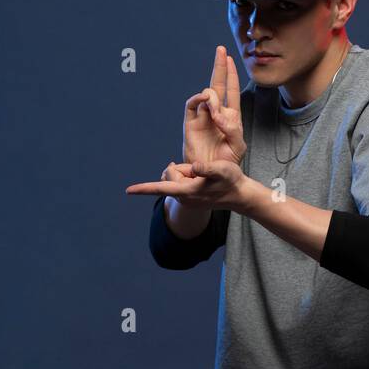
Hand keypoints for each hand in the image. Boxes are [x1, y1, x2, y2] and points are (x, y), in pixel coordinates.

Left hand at [125, 159, 251, 211]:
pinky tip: (204, 180)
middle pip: (170, 176)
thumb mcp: (221, 170)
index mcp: (186, 191)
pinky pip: (182, 183)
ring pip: (176, 178)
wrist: (240, 195)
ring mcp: (186, 200)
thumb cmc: (231, 180)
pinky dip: (190, 177)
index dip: (143, 188)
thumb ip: (206, 168)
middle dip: (181, 169)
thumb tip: (194, 167)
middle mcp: (183, 198)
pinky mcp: (190, 199)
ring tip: (205, 177)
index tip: (128, 191)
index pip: (160, 188)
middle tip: (201, 172)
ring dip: (187, 173)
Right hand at [183, 45, 246, 166]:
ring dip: (214, 96)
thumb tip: (220, 113)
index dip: (231, 75)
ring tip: (216, 112)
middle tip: (221, 49)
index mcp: (230, 117)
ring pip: (207, 93)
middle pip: (218, 84)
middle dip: (219, 66)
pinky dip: (200, 98)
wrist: (209, 177)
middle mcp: (216, 113)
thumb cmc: (225, 164)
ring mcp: (203, 116)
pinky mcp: (191, 122)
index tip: (230, 58)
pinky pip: (193, 103)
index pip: (231, 91)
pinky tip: (207, 101)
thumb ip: (233, 128)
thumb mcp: (238, 147)